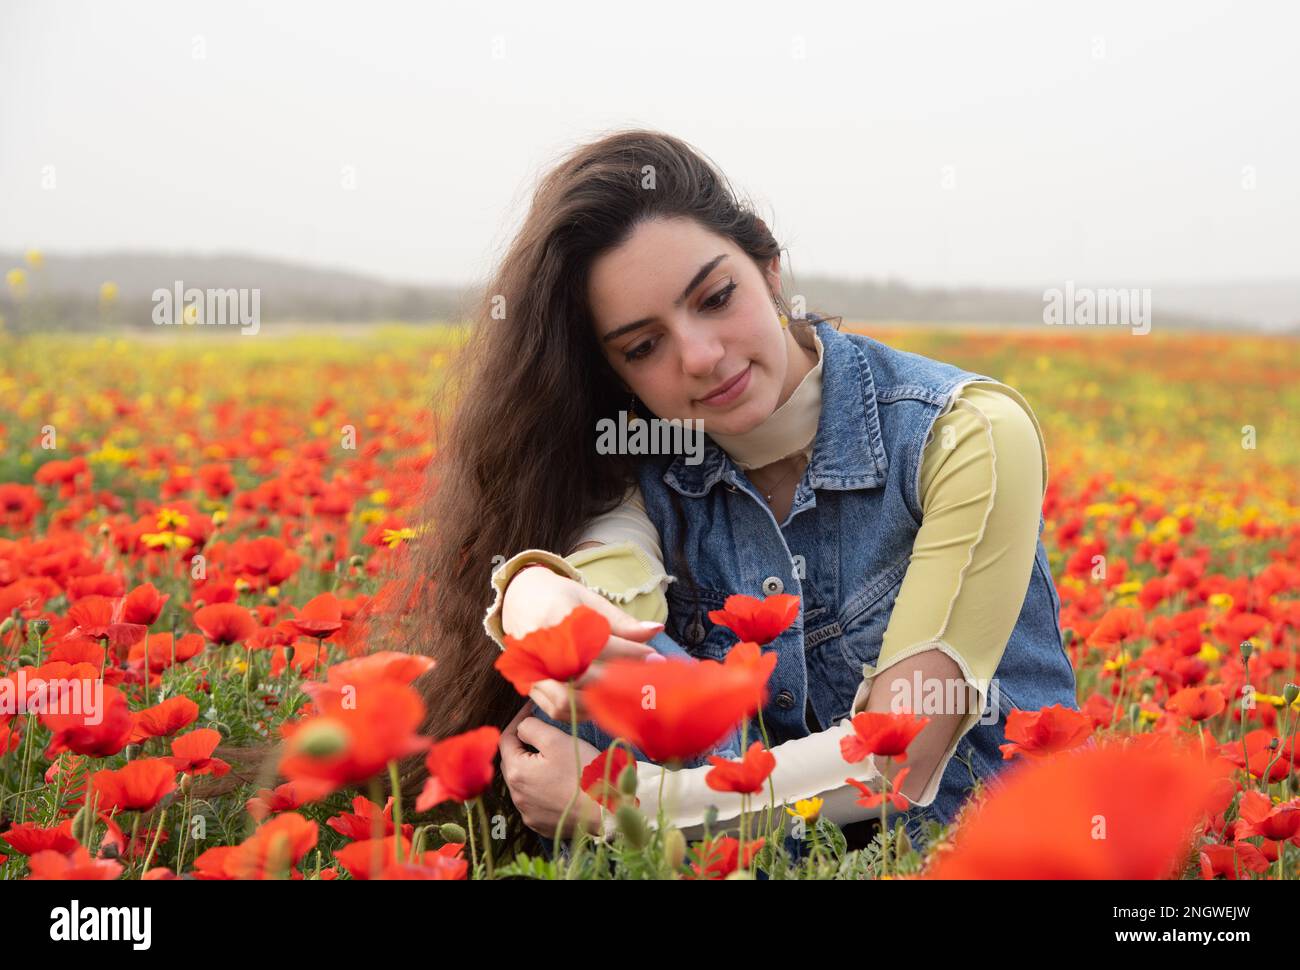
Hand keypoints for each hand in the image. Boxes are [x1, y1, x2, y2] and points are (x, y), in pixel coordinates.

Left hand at [499, 700, 605, 838]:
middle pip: (512, 762)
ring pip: (523, 783)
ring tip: (552, 759)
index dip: (518, 720)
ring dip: (531, 769)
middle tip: (541, 733)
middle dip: (523, 745)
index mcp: (516, 772)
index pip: (506, 739)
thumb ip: (531, 727)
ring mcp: (528, 813)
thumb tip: (522, 727)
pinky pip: (535, 801)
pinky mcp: (541, 824)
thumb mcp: (556, 740)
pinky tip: (558, 783)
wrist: (606, 810)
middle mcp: (517, 796)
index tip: (531, 710)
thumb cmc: (583, 772)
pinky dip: (541, 789)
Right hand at [503, 563, 665, 720]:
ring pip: (570, 701)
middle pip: (587, 677)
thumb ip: (621, 621)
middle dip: (622, 682)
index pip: (604, 646)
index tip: (655, 658)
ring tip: (623, 695)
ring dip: (599, 703)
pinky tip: (600, 701)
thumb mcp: (590, 600)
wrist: (518, 598)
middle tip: (647, 682)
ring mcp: (533, 669)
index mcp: (561, 623)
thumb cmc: (560, 597)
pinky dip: (580, 711)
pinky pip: (556, 708)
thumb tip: (656, 630)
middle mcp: (544, 649)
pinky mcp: (528, 683)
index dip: (634, 654)